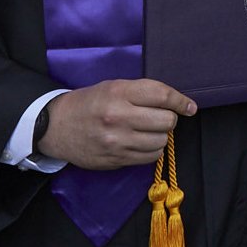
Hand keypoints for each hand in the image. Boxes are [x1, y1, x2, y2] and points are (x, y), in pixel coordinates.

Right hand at [37, 79, 196, 168]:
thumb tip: (177, 104)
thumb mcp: (112, 87)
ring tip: (147, 130)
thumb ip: (142, 93)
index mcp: (119, 92)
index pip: (162, 95)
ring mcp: (117, 141)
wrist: (57, 126)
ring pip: (160, 142)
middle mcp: (119, 117)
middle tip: (159, 117)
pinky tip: (141, 143)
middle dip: (168, 119)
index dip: (180, 101)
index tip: (189, 107)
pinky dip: (151, 150)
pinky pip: (149, 158)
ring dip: (159, 136)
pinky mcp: (116, 159)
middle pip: (166, 121)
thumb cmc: (89, 103)